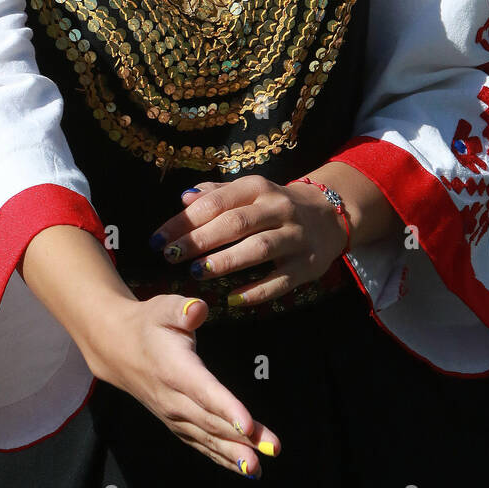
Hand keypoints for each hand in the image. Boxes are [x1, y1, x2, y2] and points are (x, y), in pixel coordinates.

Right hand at [86, 291, 280, 478]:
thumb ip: (181, 310)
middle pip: (211, 422)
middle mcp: (173, 398)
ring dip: (234, 456)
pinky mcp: (177, 424)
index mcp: (174, 369)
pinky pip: (201, 444)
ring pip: (207, 439)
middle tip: (272, 449)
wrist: (117, 349)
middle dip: (242, 439)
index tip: (247, 425)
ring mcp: (174, 416)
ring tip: (259, 469)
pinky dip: (221, 458)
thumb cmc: (148, 324)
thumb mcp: (162, 307)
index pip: (203, 391)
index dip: (226, 409)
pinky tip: (244, 468)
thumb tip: (198, 309)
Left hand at [151, 176, 347, 306]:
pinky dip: (256, 291)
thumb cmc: (274, 205)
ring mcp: (295, 237)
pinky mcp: (307, 265)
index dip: (185, 221)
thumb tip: (183, 199)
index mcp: (258, 188)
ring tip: (197, 273)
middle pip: (235, 223)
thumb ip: (215, 194)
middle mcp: (278, 208)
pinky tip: (232, 300)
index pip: (216, 202)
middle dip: (199, 241)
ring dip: (226, 262)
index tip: (158, 239)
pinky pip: (280, 280)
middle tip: (170, 257)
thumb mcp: (248, 191)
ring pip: (258, 248)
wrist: (330, 215)